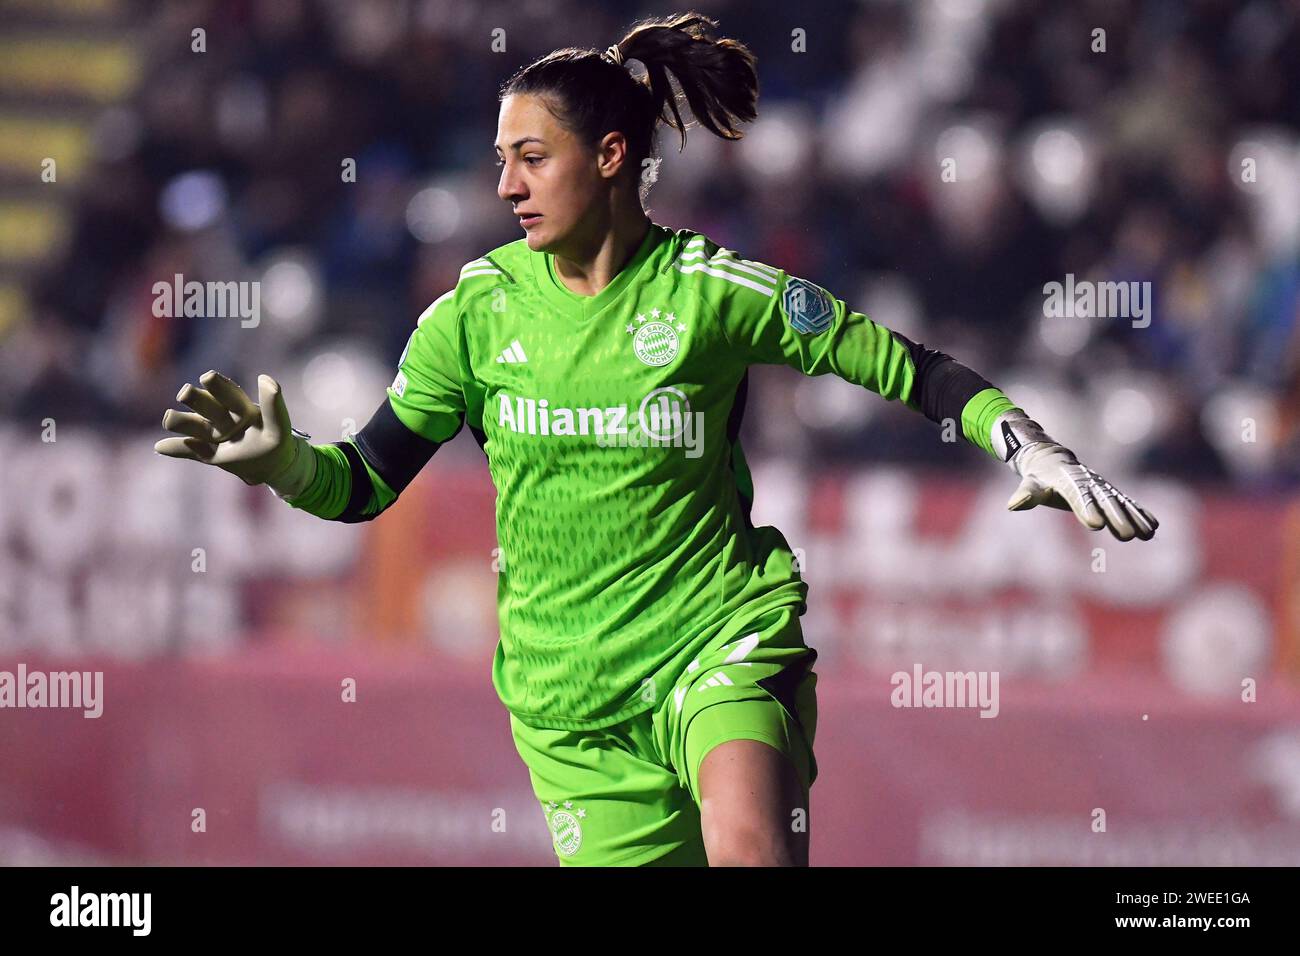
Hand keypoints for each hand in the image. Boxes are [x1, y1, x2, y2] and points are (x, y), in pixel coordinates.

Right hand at [155, 370, 298, 486]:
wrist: (272, 464)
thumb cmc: (277, 441)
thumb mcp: (278, 424)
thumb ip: (273, 405)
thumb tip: (265, 378)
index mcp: (240, 407)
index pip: (228, 395)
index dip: (219, 387)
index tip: (208, 377)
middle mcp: (224, 417)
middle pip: (207, 406)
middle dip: (197, 399)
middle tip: (186, 392)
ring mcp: (214, 435)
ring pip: (194, 426)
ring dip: (181, 421)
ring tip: (169, 418)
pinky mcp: (208, 454)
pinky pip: (189, 450)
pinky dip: (176, 449)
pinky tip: (159, 447)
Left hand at [992, 408, 1157, 541]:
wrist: (1052, 460)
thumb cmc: (1039, 477)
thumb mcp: (1030, 483)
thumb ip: (1026, 494)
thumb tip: (1013, 505)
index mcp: (1068, 481)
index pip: (1078, 496)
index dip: (1086, 509)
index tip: (1095, 524)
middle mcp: (1089, 482)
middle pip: (1104, 501)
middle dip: (1116, 517)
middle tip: (1127, 535)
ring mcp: (1102, 486)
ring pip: (1120, 502)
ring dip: (1134, 517)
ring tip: (1147, 533)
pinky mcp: (1109, 492)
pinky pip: (1127, 502)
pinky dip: (1139, 513)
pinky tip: (1152, 528)